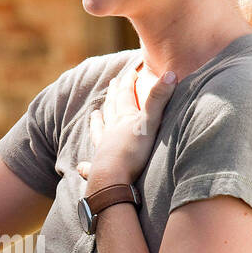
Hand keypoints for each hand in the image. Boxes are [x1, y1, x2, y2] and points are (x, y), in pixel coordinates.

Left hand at [78, 57, 176, 189]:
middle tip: (112, 84)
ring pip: (99, 131)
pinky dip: (85, 165)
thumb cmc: (132, 152)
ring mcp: (102, 149)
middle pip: (111, 108)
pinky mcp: (98, 168)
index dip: (128, 83)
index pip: (125, 96)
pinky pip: (90, 166)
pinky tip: (80, 167)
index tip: (131, 72)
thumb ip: (158, 100)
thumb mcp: (149, 123)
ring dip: (97, 121)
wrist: (113, 180)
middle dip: (113, 95)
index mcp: (123, 119)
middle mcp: (110, 131)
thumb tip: (171, 73)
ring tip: (94, 114)